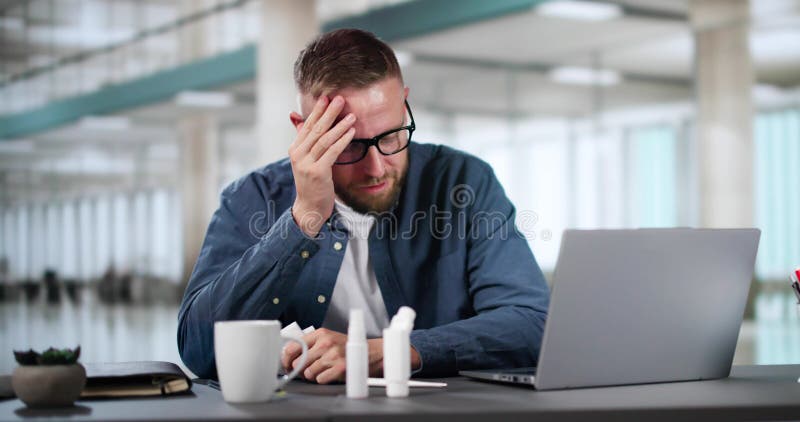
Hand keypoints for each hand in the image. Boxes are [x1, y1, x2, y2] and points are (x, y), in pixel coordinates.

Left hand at [282, 328, 348, 383]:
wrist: (369, 353)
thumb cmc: (345, 348)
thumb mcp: (328, 339)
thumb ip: (310, 344)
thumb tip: (288, 356)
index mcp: (320, 333)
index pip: (293, 346)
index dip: (286, 359)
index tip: (286, 365)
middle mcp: (326, 342)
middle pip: (298, 362)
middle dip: (299, 370)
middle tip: (305, 371)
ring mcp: (333, 355)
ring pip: (308, 373)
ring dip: (313, 376)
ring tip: (322, 370)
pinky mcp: (340, 367)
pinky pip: (320, 379)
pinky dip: (323, 379)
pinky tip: (330, 374)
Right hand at [288, 95, 356, 236]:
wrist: (310, 207)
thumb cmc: (312, 183)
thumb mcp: (306, 160)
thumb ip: (305, 140)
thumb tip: (298, 117)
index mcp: (295, 149)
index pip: (307, 125)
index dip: (317, 110)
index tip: (327, 97)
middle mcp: (298, 154)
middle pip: (316, 129)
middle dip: (329, 112)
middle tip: (340, 98)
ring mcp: (306, 164)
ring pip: (325, 139)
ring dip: (340, 126)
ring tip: (352, 115)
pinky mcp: (317, 172)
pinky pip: (332, 152)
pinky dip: (342, 140)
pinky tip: (351, 132)